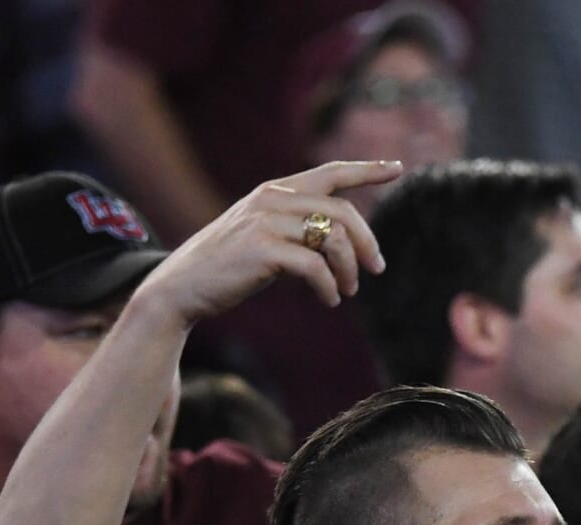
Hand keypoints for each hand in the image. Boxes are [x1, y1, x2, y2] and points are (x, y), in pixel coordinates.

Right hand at [133, 160, 400, 326]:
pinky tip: (328, 300)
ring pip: (333, 238)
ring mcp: (265, 222)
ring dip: (349, 269)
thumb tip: (343, 243)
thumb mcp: (264, 237)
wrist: (182, 288)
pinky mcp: (261, 250)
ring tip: (346, 291)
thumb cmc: (227, 268)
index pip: (330, 173)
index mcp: (275, 191)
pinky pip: (315, 266)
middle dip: (366, 242)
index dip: (367, 170)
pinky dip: (328, 287)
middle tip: (376, 269)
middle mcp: (271, 199)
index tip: (398, 168)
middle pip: (342, 211)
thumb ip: (297, 229)